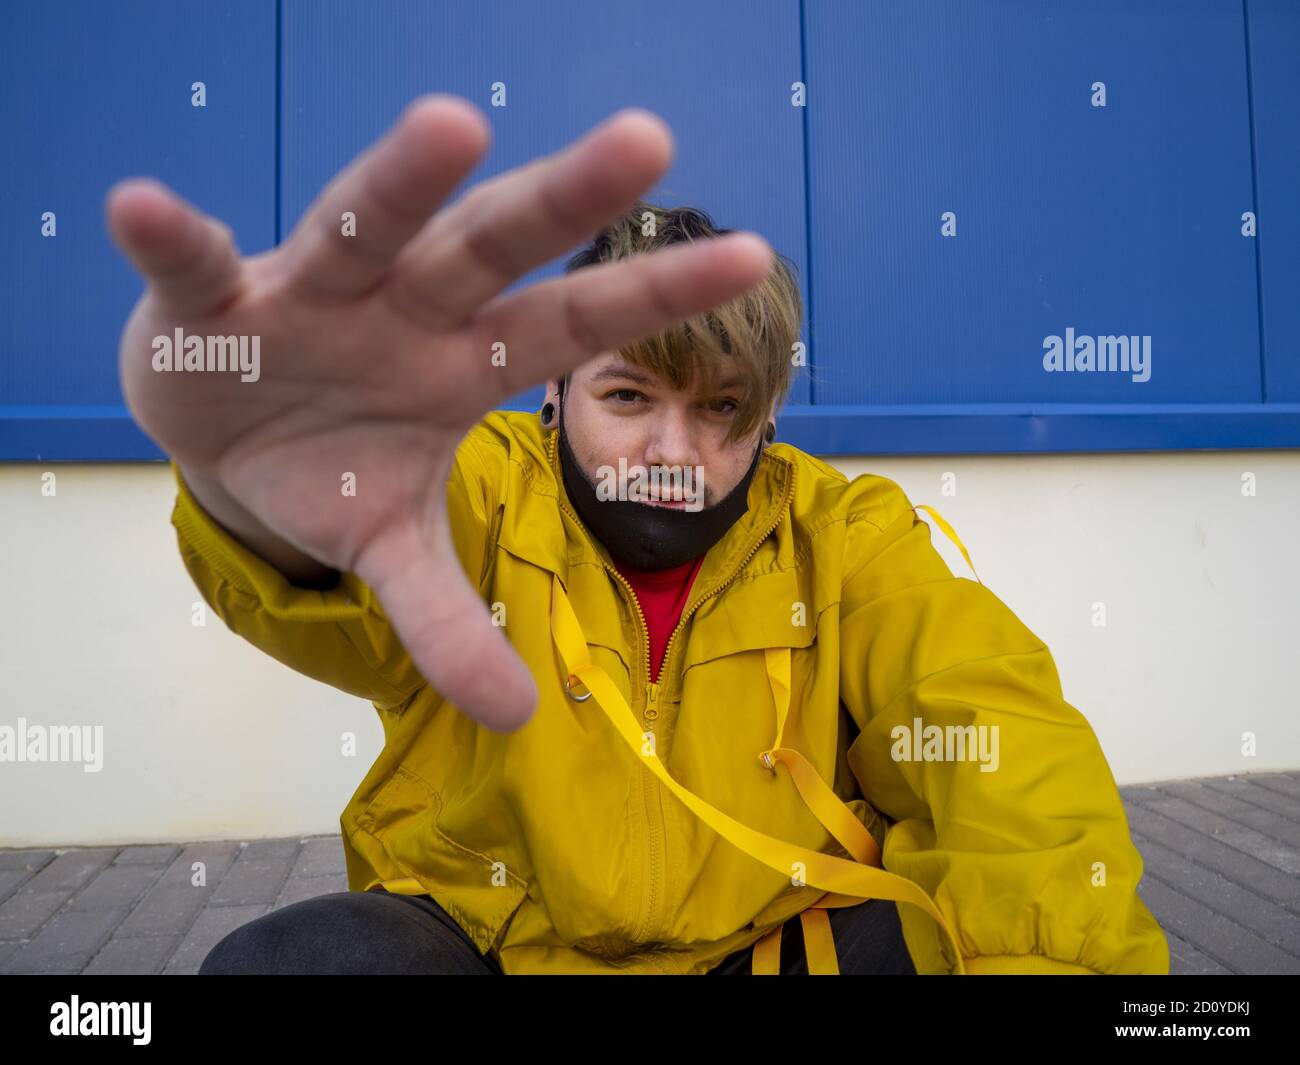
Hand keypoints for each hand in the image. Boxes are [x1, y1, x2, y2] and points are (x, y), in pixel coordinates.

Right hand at [106, 94, 773, 731]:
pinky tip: (144, 211)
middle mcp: (404, 309)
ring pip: (361, 225)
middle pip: (491, 249)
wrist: (224, 436)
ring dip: (400, 183)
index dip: (652, 298)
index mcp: (462, 363)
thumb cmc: (331, 468)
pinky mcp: (211, 300)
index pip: (571, 323)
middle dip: (562, 200)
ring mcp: (311, 293)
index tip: (751, 257)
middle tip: (648, 142)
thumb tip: (515, 714)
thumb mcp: (392, 543)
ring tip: (450, 126)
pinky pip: (193, 264)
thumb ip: (447, 617)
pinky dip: (172, 241)